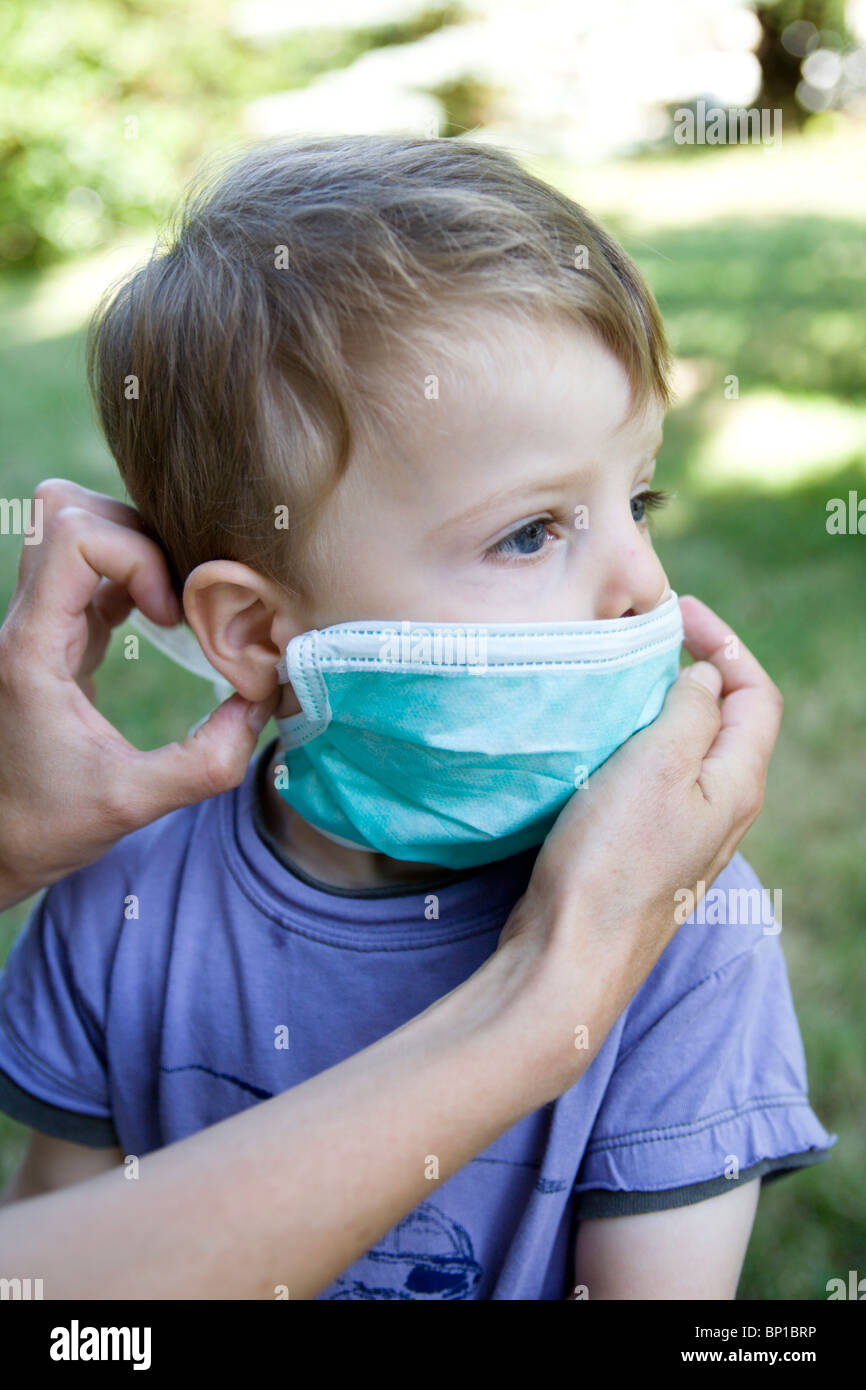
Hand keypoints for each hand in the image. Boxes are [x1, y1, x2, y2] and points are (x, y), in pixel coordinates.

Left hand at [0, 480, 278, 906]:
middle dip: (140, 536)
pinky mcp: (57, 637)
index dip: (137, 557)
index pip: (73, 536)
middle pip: (67, 510)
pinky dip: (137, 577)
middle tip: (177, 600)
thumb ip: (204, 761)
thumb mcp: (132, 803)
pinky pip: (93, 570)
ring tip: (175, 607)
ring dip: (137, 550)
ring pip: (75, 528)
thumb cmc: (46, 826)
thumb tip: (262, 704)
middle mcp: (25, 622)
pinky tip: (169, 623)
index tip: (171, 617)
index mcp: (30, 648)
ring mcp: (38, 624)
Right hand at [496, 595, 783, 1035]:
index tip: (675, 613)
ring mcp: (684, 835)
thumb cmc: (611, 858)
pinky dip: (636, 747)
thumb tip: (704, 679)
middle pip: (727, 721)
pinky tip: (598, 744)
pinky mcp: (645, 853)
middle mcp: (723, 811)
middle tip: (643, 640)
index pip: (756, 694)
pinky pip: (656, 782)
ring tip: (616, 682)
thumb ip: (689, 711)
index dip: (725, 642)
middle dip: (693, 669)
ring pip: (688, 752)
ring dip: (661, 709)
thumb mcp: (656, 764)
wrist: (568, 954)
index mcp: (737, 783)